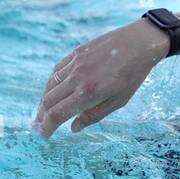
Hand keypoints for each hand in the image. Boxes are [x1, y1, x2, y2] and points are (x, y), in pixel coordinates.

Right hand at [34, 20, 166, 136]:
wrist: (139, 43)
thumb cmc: (132, 75)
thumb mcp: (118, 101)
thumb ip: (94, 115)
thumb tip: (73, 128)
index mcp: (89, 93)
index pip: (57, 114)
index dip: (47, 127)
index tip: (44, 135)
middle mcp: (77, 78)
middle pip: (49, 101)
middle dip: (41, 117)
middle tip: (39, 126)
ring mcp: (74, 64)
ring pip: (49, 86)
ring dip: (44, 101)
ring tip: (43, 112)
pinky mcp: (75, 53)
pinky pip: (56, 71)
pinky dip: (51, 84)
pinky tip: (52, 91)